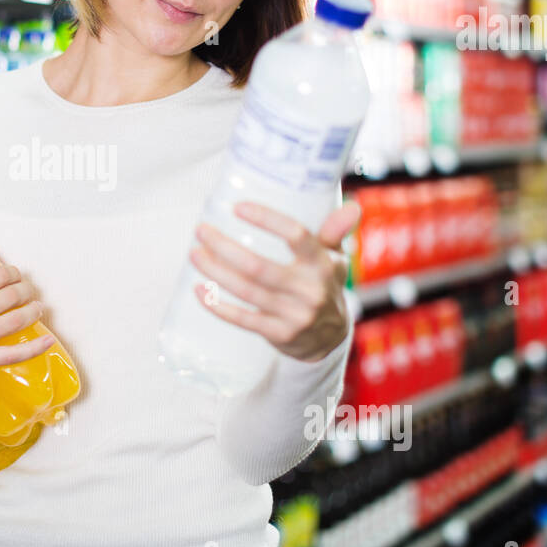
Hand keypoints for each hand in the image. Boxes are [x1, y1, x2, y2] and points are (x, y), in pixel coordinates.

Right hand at [0, 199, 55, 382]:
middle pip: (11, 297)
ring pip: (16, 321)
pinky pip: (12, 355)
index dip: (12, 274)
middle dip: (24, 290)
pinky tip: (47, 340)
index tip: (13, 274)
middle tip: (26, 289)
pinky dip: (33, 348)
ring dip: (33, 311)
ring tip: (37, 307)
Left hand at [189, 200, 360, 362]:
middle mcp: (309, 290)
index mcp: (322, 264)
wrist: (330, 339)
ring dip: (215, 272)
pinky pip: (242, 319)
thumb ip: (334, 232)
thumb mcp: (334, 259)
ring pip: (246, 291)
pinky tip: (199, 290)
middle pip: (258, 266)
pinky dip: (217, 305)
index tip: (237, 208)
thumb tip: (352, 207)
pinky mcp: (278, 334)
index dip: (267, 220)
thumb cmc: (324, 286)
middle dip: (224, 248)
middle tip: (201, 230)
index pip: (296, 236)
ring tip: (195, 254)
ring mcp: (293, 315)